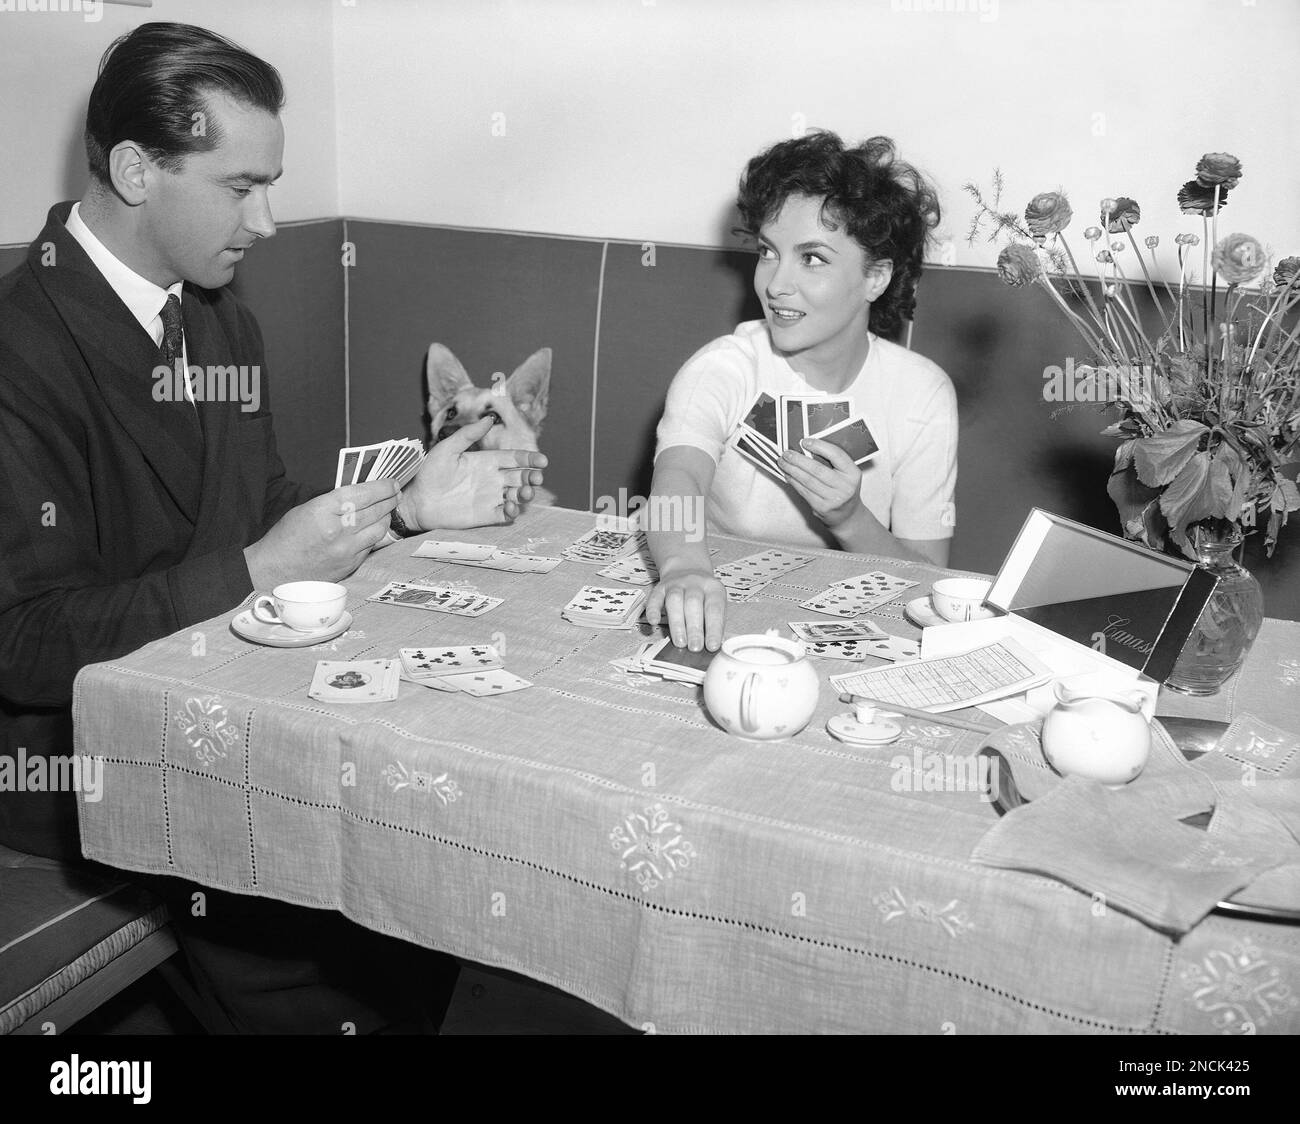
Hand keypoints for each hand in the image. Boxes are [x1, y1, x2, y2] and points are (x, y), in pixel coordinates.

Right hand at [245, 481, 398, 587]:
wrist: (275, 570)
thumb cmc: (288, 537)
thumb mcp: (307, 508)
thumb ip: (335, 501)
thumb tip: (363, 493)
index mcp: (323, 511)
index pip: (362, 494)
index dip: (381, 487)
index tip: (391, 483)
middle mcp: (337, 531)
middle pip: (375, 510)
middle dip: (390, 499)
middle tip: (395, 493)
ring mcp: (346, 550)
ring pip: (379, 529)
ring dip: (386, 517)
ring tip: (386, 510)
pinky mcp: (350, 565)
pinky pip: (372, 546)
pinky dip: (375, 535)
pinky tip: (374, 528)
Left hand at [401, 417, 547, 529]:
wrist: (417, 502)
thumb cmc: (430, 474)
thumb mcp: (447, 449)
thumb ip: (468, 434)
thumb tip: (489, 418)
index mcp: (487, 461)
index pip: (515, 459)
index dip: (530, 459)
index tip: (542, 460)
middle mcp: (493, 479)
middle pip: (521, 477)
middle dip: (533, 477)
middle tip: (536, 478)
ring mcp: (491, 498)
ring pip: (518, 495)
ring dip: (526, 494)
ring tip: (525, 493)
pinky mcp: (486, 515)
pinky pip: (506, 514)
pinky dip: (513, 512)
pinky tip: (510, 507)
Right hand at [645, 567, 725, 651]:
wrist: (687, 568)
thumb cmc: (703, 594)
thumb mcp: (716, 603)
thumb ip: (714, 622)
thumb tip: (711, 646)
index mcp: (713, 588)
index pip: (714, 608)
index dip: (714, 628)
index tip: (712, 646)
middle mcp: (695, 583)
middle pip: (693, 604)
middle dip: (694, 629)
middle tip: (695, 647)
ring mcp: (676, 584)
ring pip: (674, 600)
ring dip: (677, 623)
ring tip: (680, 642)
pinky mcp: (660, 588)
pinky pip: (655, 598)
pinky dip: (653, 610)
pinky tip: (654, 622)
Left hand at [781, 439, 862, 528]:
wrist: (847, 515)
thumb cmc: (843, 490)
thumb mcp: (846, 475)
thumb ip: (832, 462)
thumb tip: (806, 448)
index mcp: (853, 473)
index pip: (836, 455)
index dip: (819, 446)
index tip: (804, 441)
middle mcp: (845, 486)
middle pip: (817, 469)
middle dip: (798, 460)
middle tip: (787, 453)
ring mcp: (834, 499)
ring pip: (808, 480)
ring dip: (792, 470)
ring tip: (783, 462)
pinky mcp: (822, 508)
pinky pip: (804, 492)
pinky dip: (794, 482)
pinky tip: (788, 475)